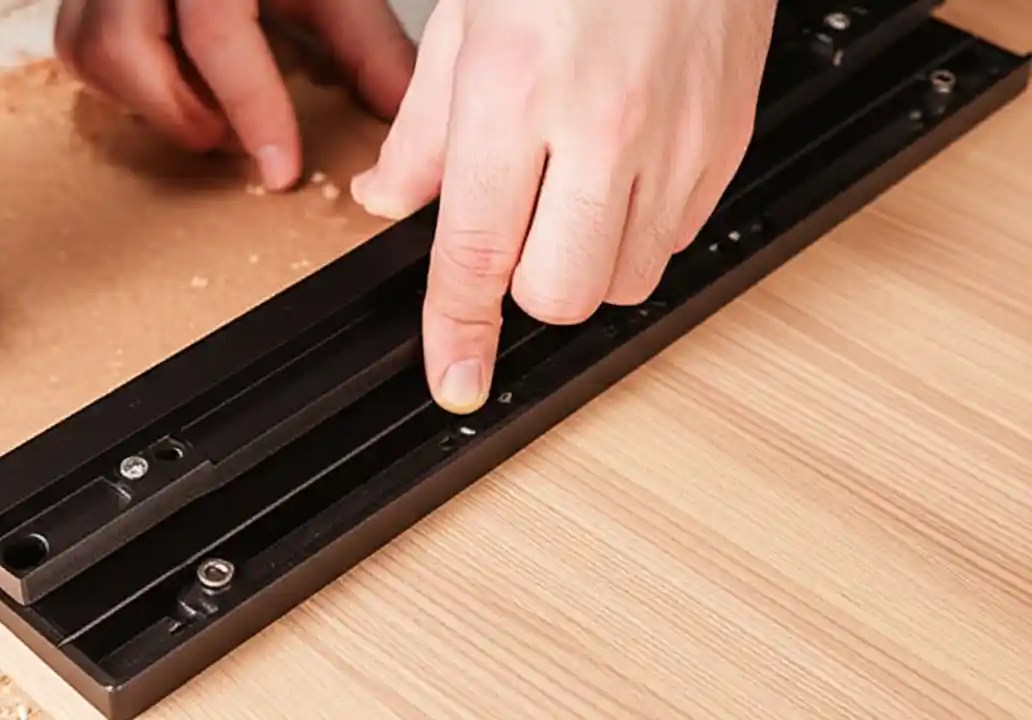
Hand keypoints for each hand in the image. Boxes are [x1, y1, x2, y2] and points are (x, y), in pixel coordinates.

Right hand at [54, 0, 416, 189]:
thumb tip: (401, 110)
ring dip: (148, 100)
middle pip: (125, 47)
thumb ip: (364, 44)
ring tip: (203, 106)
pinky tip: (167, 82)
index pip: (218, 34)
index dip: (252, 109)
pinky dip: (119, 82)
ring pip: (91, 51)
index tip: (280, 170)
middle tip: (231, 135)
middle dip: (183, 112)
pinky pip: (76, 46)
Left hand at [351, 0, 777, 413]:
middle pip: (560, 293)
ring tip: (573, 189)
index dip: (458, 331)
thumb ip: (424, 128)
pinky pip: (677, 238)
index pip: (477, 252)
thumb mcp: (467, 20)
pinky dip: (637, 229)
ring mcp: (678, 141)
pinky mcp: (724, 142)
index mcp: (519, 94)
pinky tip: (621, 170)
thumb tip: (390, 200)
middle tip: (515, 228)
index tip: (456, 380)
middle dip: (524, 285)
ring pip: (624, 281)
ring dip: (585, 260)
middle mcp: (605, 129)